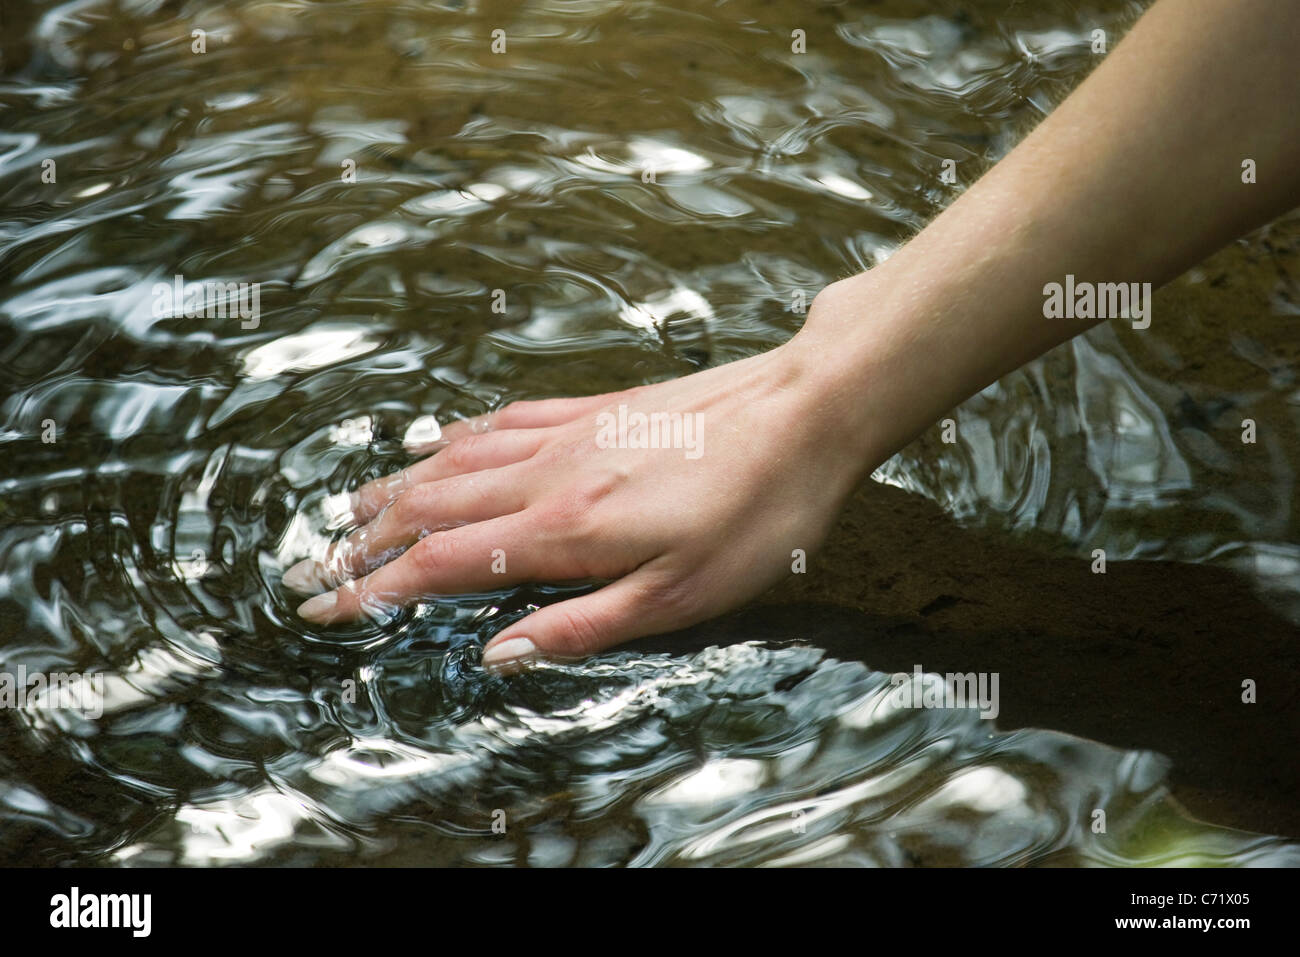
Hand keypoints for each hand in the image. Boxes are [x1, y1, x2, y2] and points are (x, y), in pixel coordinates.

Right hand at [284, 322, 881, 669]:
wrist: (806, 409)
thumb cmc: (758, 512)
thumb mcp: (682, 597)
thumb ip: (583, 626)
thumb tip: (500, 652)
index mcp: (564, 529)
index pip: (444, 563)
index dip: (379, 588)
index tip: (328, 607)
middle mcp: (550, 474)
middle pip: (432, 507)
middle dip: (365, 541)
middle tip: (315, 563)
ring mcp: (570, 432)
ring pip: (457, 460)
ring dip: (396, 488)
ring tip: (351, 506)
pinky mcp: (597, 408)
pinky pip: (503, 421)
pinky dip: (456, 437)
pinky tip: (440, 440)